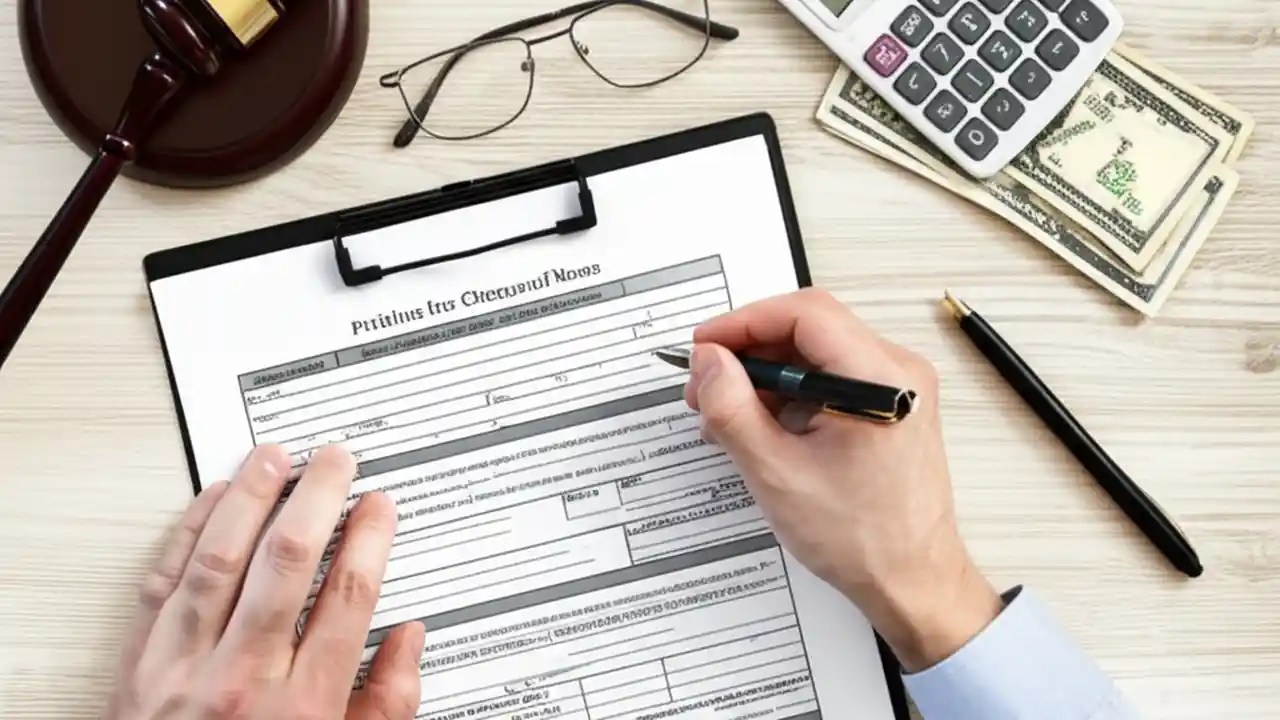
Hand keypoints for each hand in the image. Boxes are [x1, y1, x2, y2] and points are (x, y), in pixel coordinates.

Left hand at [104, 445, 424, 719]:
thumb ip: (387, 704)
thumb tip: (409, 641)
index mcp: (305, 704)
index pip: (348, 595)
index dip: (370, 538)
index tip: (379, 507)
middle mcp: (244, 679)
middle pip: (289, 562)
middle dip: (318, 498)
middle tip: (336, 461)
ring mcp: (185, 668)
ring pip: (222, 558)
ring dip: (251, 497)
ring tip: (273, 458)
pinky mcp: (139, 663)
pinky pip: (165, 579)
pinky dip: (189, 530)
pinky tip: (213, 499)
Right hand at [685, 289, 1001, 670]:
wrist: (912, 583)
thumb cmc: (864, 539)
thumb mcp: (777, 472)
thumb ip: (732, 408)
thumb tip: (708, 362)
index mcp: (880, 378)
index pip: (803, 314)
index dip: (744, 322)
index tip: (705, 347)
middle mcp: (898, 372)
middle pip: (808, 329)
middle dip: (749, 352)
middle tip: (706, 385)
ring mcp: (897, 389)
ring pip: (816, 354)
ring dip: (766, 377)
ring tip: (727, 416)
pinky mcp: (889, 407)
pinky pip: (830, 379)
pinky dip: (790, 395)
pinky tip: (759, 427)